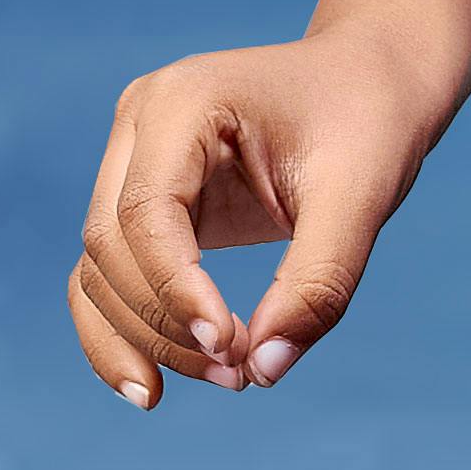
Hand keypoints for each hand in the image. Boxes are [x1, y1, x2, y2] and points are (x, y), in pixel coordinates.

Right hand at [64, 31, 439, 410]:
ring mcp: (131, 159)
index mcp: (184, 99)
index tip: (233, 349)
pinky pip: (106, 276)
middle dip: (165, 324)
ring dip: (146, 339)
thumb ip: (318, 283)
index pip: (148, 212)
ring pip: (98, 271)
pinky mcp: (142, 199)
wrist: (372, 82)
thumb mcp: (362, 196)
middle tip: (243, 374)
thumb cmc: (369, 124)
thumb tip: (262, 371)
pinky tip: (157, 387)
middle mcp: (140, 121)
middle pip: (111, 246)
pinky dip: (125, 332)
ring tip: (232, 378)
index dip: (176, 291)